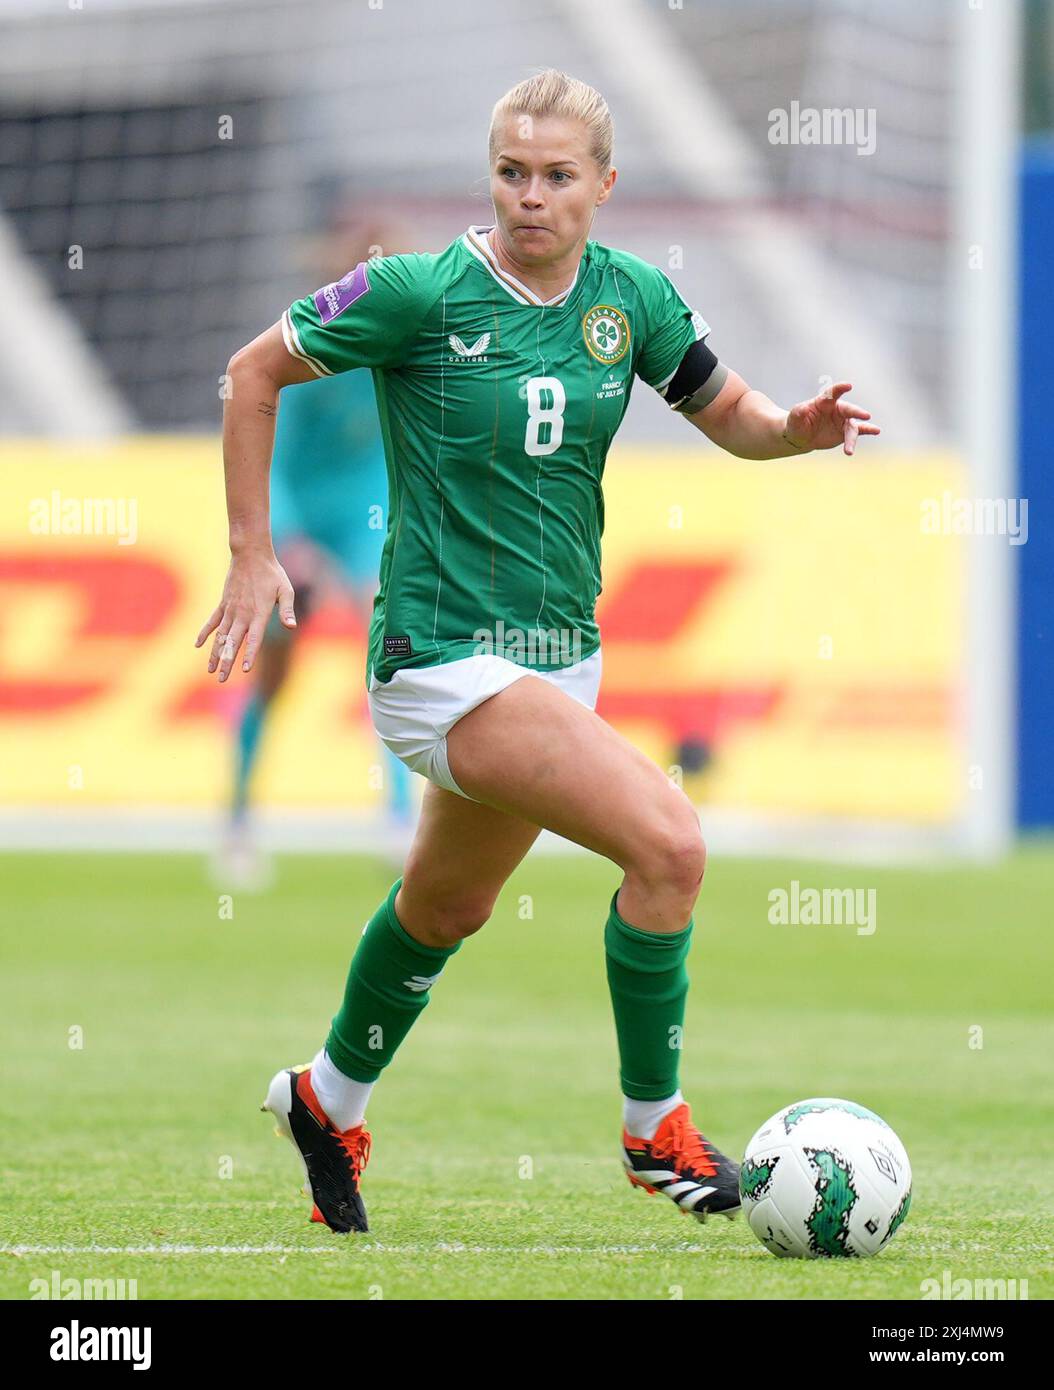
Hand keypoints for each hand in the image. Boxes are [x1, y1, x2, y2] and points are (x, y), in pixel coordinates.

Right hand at [195, 545, 295, 680]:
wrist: (250, 554)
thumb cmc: (272, 573)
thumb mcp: (286, 590)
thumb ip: (287, 609)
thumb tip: (291, 626)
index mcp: (259, 613)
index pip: (254, 638)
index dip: (250, 654)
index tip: (245, 669)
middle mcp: (243, 614)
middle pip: (233, 642)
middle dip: (227, 662)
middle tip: (221, 680)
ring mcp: (231, 609)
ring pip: (220, 636)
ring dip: (215, 653)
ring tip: (210, 671)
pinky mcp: (223, 603)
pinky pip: (212, 621)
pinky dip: (205, 633)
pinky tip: (198, 645)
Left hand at [783, 382, 879, 455]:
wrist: (801, 437)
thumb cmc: (797, 423)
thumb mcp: (794, 418)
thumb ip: (798, 412)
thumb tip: (802, 409)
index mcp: (824, 401)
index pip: (832, 393)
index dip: (840, 388)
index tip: (848, 386)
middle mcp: (836, 409)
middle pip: (848, 409)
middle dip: (856, 412)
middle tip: (865, 416)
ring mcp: (842, 420)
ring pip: (852, 426)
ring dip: (852, 437)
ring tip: (849, 450)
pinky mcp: (845, 432)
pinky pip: (858, 431)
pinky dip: (867, 430)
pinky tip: (876, 431)